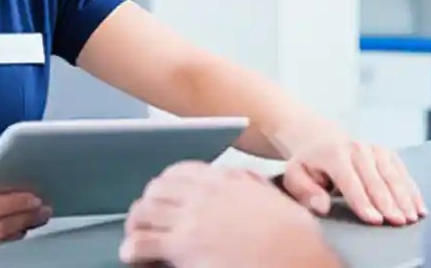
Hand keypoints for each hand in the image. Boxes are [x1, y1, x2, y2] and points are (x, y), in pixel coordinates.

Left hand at [119, 162, 339, 266]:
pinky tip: (133, 256)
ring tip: (136, 238)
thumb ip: (250, 185)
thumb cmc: (293, 235)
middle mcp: (202, 193)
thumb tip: (242, 180)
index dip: (165, 186)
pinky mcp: (184, 246)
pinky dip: (132, 250)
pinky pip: (141, 243)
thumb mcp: (271, 197)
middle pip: (155, 190)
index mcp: (223, 179)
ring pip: (142, 212)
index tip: (163, 198)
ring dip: (136, 225)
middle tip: (146, 220)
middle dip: (148, 205)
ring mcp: (191, 218)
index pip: (178, 172)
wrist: (297, 258)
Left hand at [281, 139, 425, 225]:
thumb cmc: (308, 165)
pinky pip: (403, 173)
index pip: (351, 181)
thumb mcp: (295, 176)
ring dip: (404, 197)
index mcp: (334, 154)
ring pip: (393, 175)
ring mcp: (375, 149)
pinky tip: (419, 207)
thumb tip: (322, 207)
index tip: (374, 220)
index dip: (363, 202)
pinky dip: (412, 190)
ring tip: (411, 217)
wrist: (321, 140)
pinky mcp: (388, 154)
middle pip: (376, 179)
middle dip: (388, 202)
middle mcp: (358, 149)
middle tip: (398, 222)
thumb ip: (306, 192)